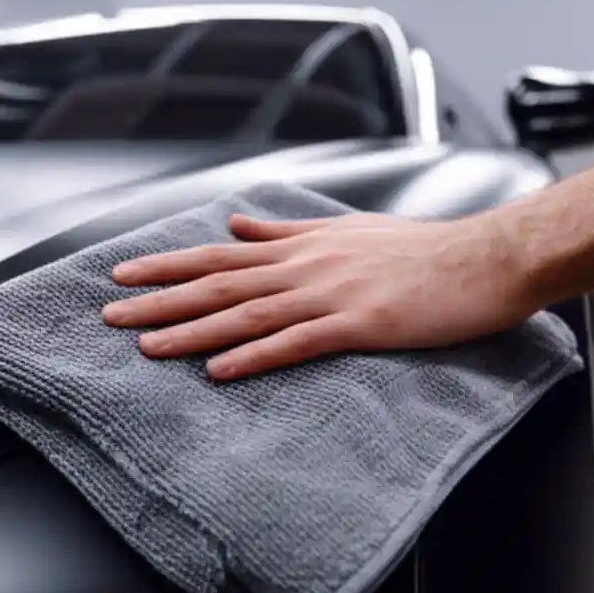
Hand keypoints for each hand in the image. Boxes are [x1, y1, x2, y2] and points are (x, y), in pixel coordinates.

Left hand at [101, 211, 540, 379]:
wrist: (484, 258)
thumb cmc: (421, 249)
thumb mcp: (345, 231)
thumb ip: (287, 230)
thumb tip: (237, 222)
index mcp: (302, 246)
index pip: (220, 254)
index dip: (168, 265)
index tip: (124, 273)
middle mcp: (306, 266)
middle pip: (219, 283)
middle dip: (161, 299)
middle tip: (109, 313)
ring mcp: (331, 295)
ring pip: (247, 313)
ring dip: (193, 330)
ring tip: (146, 346)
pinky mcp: (359, 324)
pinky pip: (296, 343)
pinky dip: (255, 355)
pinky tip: (220, 370)